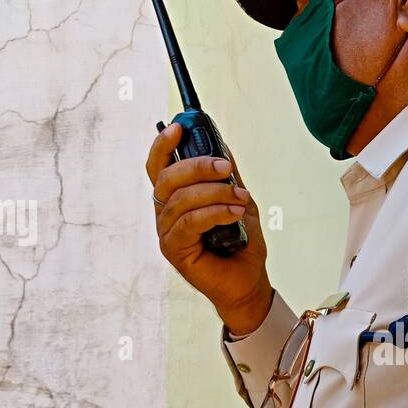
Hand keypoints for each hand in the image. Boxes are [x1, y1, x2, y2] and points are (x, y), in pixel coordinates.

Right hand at [147, 122, 272, 334]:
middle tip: (226, 168)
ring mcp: (166, 232)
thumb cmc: (241, 242)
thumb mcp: (237, 198)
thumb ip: (227, 175)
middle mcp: (165, 213)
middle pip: (168, 178)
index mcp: (174, 198)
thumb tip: (221, 145)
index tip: (179, 129)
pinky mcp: (174, 250)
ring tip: (240, 197)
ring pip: (181, 199)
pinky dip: (214, 212)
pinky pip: (189, 222)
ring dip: (215, 193)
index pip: (158, 166)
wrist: (248, 279)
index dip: (163, 145)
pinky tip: (234, 213)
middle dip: (198, 167)